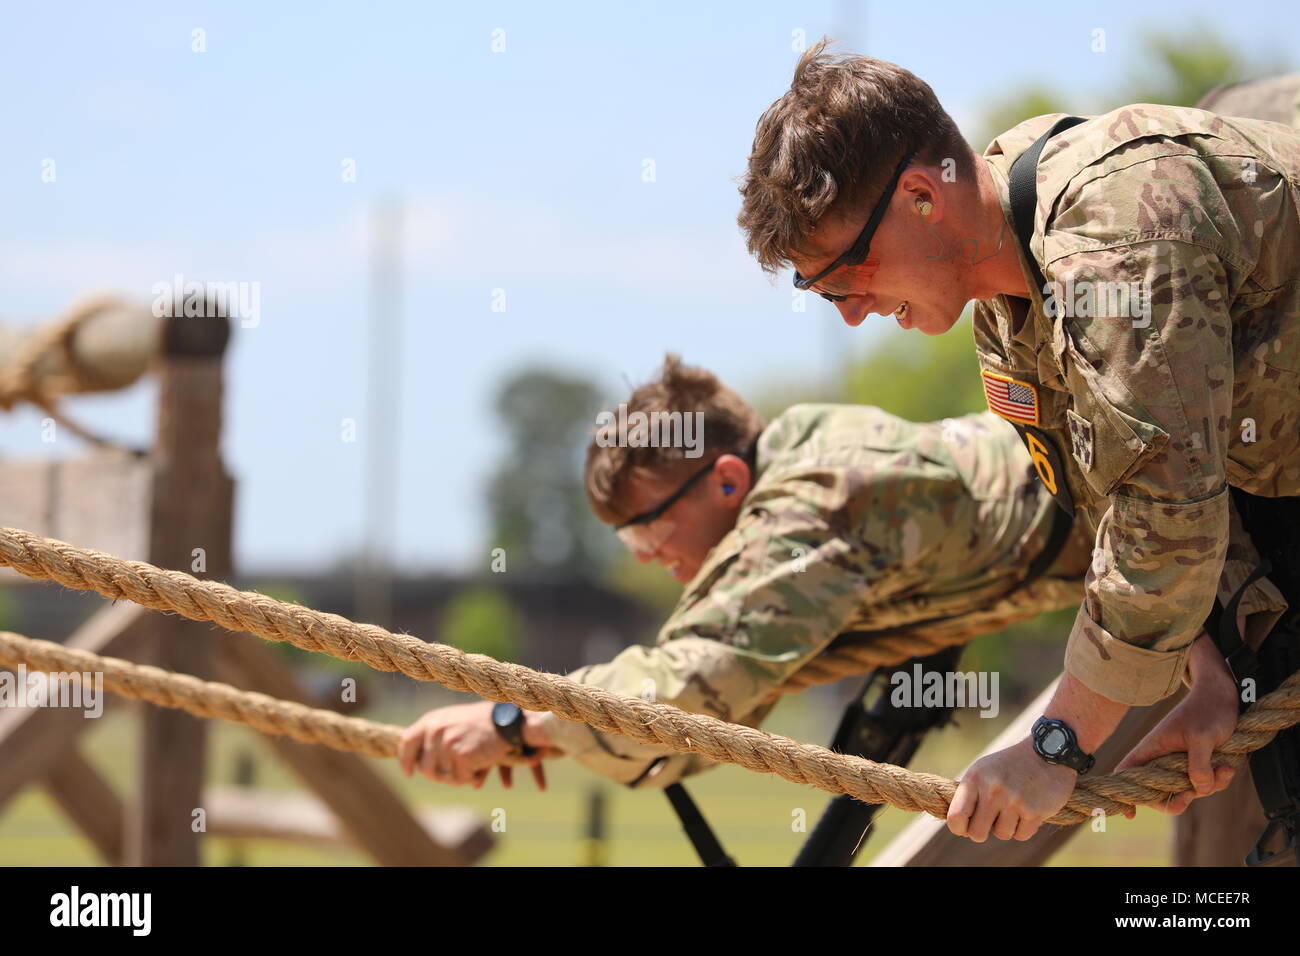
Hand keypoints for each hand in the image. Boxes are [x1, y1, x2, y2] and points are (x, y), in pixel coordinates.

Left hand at [397, 701, 558, 788]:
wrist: (507, 721)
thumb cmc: (482, 722)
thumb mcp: (453, 721)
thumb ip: (435, 736)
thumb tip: (418, 766)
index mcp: (431, 720)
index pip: (407, 743)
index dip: (406, 761)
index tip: (410, 773)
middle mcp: (435, 731)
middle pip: (425, 768)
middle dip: (439, 776)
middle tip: (455, 774)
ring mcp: (447, 743)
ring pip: (443, 777)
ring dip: (458, 777)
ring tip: (473, 764)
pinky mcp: (461, 755)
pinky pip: (460, 779)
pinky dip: (472, 777)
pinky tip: (482, 764)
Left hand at [947, 738, 1077, 841]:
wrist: (1047, 753)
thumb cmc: (1009, 765)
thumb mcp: (983, 770)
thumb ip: (969, 794)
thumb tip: (958, 824)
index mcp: (975, 778)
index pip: (955, 817)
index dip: (959, 828)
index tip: (965, 828)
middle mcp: (992, 790)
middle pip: (977, 833)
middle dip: (982, 832)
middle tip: (990, 822)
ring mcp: (1014, 801)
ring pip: (1002, 835)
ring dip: (1007, 826)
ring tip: (1013, 808)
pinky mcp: (1034, 812)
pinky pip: (1021, 835)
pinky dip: (1024, 828)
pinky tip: (1027, 811)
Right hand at [1113, 633, 1239, 816]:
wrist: (1224, 697)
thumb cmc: (1207, 710)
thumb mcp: (1202, 737)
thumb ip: (1198, 764)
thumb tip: (1198, 789)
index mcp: (1153, 749)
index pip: (1129, 772)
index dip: (1127, 794)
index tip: (1130, 814)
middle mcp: (1163, 759)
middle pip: (1160, 793)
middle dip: (1179, 799)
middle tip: (1192, 794)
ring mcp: (1180, 763)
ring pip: (1187, 790)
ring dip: (1208, 787)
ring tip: (1223, 768)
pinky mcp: (1198, 765)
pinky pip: (1204, 785)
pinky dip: (1217, 781)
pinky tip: (1227, 767)